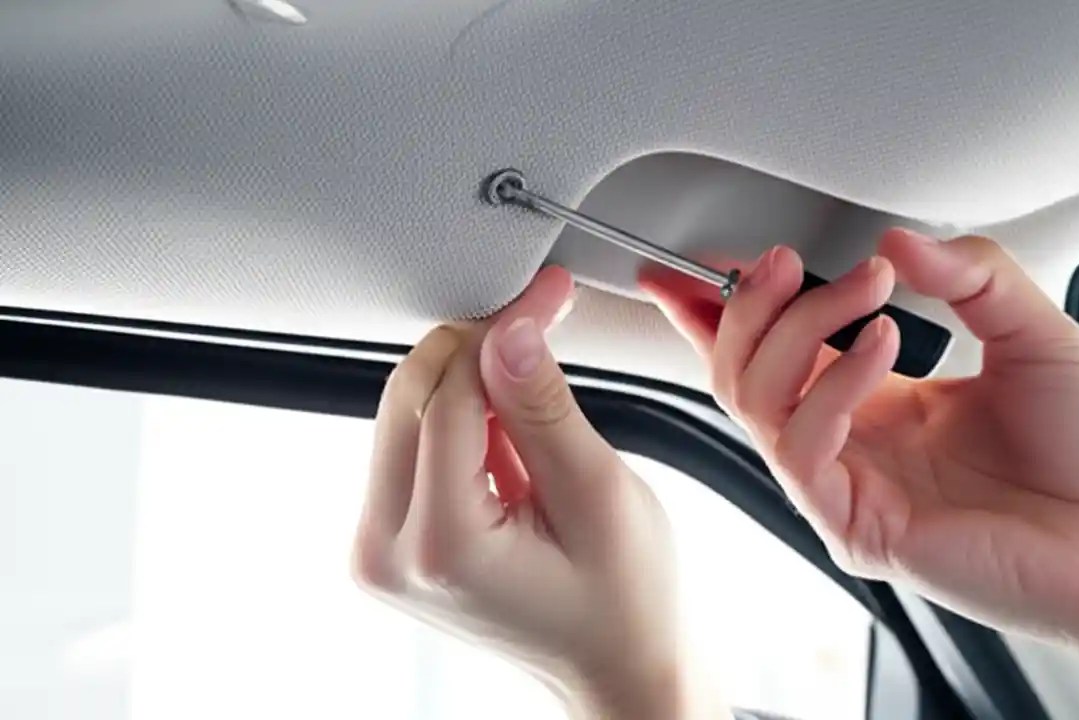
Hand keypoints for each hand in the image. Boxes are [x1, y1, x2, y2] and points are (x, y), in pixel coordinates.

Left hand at [351, 267, 722, 719]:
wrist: (613, 666)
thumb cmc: (622, 602)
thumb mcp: (599, 494)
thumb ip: (545, 407)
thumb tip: (510, 329)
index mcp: (441, 547)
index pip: (448, 396)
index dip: (500, 330)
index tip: (546, 298)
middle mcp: (387, 553)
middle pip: (408, 397)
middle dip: (476, 350)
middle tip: (540, 323)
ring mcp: (377, 552)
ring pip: (403, 413)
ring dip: (467, 385)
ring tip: (536, 416)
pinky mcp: (385, 543)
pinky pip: (407, 446)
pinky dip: (457, 420)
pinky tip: (508, 442)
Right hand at [642, 230, 1078, 648]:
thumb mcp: (1035, 331)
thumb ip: (970, 276)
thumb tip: (900, 237)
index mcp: (874, 401)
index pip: (771, 351)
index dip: (717, 309)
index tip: (692, 263)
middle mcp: (850, 443)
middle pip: (743, 372)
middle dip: (749, 305)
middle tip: (782, 258)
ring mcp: (848, 486)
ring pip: (758, 402)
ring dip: (797, 328)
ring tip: (867, 283)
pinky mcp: (856, 527)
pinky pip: (803, 448)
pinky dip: (833, 384)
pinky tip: (884, 342)